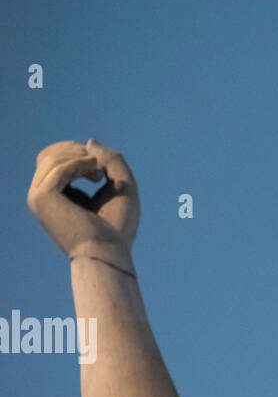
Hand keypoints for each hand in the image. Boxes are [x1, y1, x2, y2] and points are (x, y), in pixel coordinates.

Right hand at [28, 139, 139, 259]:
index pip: (55, 162)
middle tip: (101, 168)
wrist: (110, 253)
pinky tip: (97, 175)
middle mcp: (42, 197)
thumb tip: (89, 143)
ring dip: (81, 158)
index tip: (102, 169)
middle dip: (77, 152)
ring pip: (52, 159)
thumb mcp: (121, 185)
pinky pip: (58, 168)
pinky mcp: (41, 199)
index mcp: (56, 197)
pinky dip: (80, 164)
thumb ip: (110, 160)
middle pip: (49, 155)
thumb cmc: (117, 228)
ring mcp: (38, 198)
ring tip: (101, 174)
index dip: (78, 155)